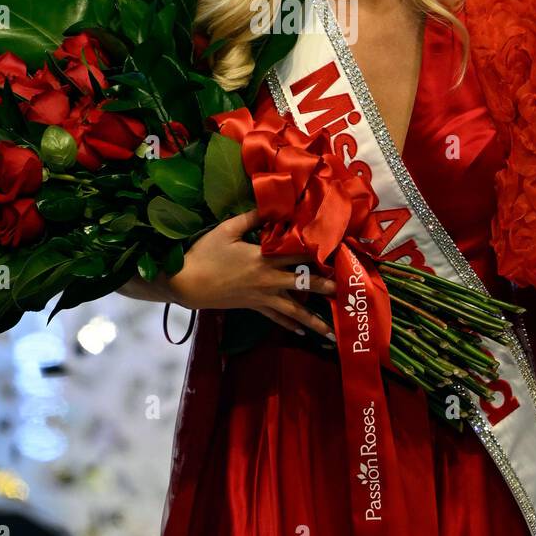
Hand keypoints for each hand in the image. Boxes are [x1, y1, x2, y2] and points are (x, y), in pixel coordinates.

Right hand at [165, 208, 336, 337]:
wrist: (187, 283)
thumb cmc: (204, 253)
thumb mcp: (226, 230)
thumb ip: (250, 217)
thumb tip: (270, 204)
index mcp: (263, 257)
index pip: (297, 254)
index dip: (319, 253)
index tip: (339, 254)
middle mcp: (268, 279)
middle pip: (304, 283)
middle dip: (327, 287)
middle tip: (348, 292)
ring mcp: (262, 296)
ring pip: (294, 309)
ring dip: (314, 320)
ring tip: (332, 331)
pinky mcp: (253, 307)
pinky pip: (276, 318)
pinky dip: (290, 325)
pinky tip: (302, 331)